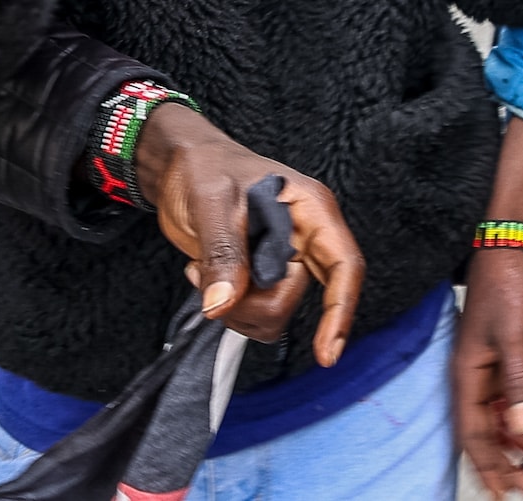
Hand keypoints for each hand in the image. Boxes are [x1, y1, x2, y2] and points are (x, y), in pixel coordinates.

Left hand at [135, 103, 364, 363]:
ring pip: (271, 314)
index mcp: (311, 211)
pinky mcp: (258, 277)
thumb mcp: (212, 202)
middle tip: (210, 277)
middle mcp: (304, 239)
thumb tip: (223, 303)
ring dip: (233, 307)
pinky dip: (222, 305)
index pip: (343, 266)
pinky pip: (249, 313)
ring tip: (204, 270)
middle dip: (249, 303)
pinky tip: (202, 274)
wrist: (180, 169)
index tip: (326, 353)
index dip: (340, 310)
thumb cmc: (205, 168)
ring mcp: (281, 261)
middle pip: (294, 298)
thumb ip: (223, 252)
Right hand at [456, 248, 522, 493]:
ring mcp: (488, 370)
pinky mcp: (505, 359)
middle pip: (489, 435)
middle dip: (513, 462)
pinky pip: (516, 398)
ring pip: (506, 419)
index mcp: (466, 377)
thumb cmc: (506, 287)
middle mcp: (473, 379)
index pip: (473, 436)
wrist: (509, 247)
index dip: (490, 468)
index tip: (509, 494)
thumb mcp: (514, 336)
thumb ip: (520, 384)